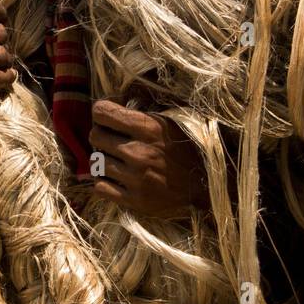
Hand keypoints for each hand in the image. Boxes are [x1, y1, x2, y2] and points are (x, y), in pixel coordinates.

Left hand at [87, 99, 210, 218]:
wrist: (209, 186)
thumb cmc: (189, 148)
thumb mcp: (170, 121)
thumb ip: (142, 113)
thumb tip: (114, 103)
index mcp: (148, 128)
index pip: (102, 112)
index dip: (101, 112)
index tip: (107, 117)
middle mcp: (138, 152)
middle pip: (95, 136)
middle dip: (101, 135)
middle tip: (112, 140)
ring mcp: (135, 178)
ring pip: (96, 162)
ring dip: (103, 160)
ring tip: (116, 160)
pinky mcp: (134, 200)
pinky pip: (100, 188)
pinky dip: (103, 183)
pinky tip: (115, 179)